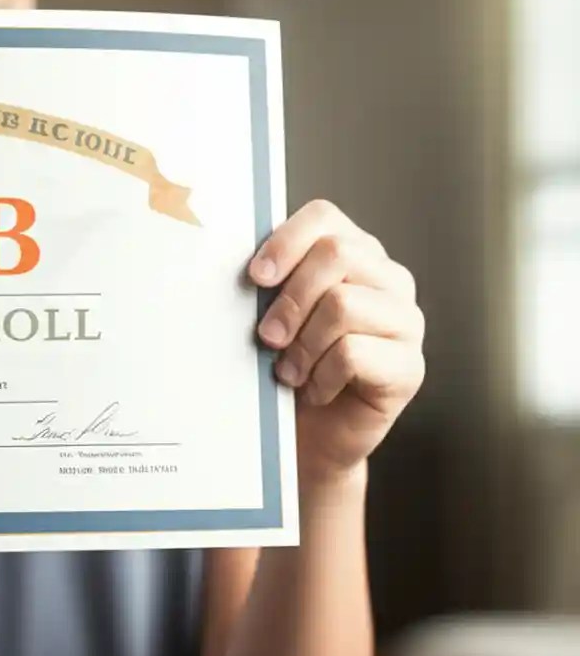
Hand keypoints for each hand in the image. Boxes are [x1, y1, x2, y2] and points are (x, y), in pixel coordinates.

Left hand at [249, 200, 424, 486]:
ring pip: (343, 304)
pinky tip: (316, 390)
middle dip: (290, 299)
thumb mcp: (273, 317)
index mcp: (355, 255)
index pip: (325, 218)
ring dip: (303, 344)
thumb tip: (245, 267)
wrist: (307, 437)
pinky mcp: (410, 366)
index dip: (286, 241)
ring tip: (290, 371)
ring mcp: (406, 322)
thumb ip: (271, 284)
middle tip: (267, 337)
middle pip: (337, 255)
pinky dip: (321, 376)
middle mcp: (389, 280)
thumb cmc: (288, 368)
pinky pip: (353, 353)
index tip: (255, 277)